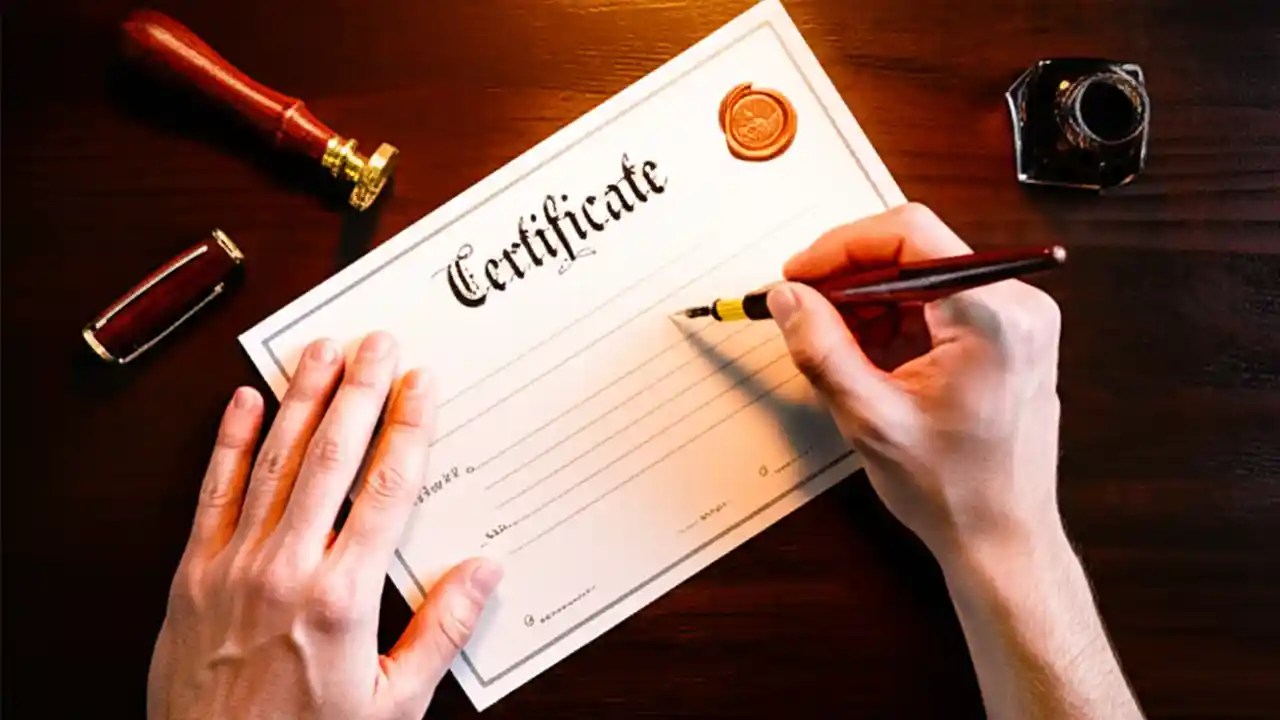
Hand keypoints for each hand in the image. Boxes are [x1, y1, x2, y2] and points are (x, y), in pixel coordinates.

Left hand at [148, 333, 502, 719]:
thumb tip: (484, 573)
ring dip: (301, 398)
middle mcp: (288, 567)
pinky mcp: (192, 574)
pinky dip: (229, 443)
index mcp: (343, 596)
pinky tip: (243, 402)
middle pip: (331, 456)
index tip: (422, 385)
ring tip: (322, 351)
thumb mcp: (392, 706)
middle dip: (360, 390)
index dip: (409, 427)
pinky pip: (213, 492)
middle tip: (378, 342)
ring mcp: (234, 565)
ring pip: (274, 460)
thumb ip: (440, 632)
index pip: (387, 488)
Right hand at [768, 203, 1063, 560]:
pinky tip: (868, 354)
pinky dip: (896, 318)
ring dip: (870, 299)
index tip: (800, 273)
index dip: (841, 247)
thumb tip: (788, 297)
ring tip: (834, 342)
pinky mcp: (1010, 335)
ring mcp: (1018, 319)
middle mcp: (1016, 305)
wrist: (1003, 539)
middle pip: (916, 251)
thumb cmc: (955, 491)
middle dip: (850, 277)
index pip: (909, 235)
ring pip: (924, 275)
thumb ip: (821, 348)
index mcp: (992, 316)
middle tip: (803, 305)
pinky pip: (941, 302)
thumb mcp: (869, 418)